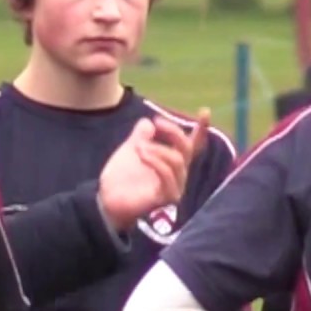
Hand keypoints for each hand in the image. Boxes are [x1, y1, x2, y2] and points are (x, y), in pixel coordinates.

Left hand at [98, 114, 205, 230]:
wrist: (106, 199)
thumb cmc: (120, 178)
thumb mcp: (130, 150)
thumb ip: (140, 136)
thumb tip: (147, 121)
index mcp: (171, 162)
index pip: (191, 145)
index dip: (200, 130)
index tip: (204, 111)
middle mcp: (177, 175)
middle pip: (186, 149)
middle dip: (174, 132)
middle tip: (157, 123)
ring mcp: (174, 187)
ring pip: (177, 161)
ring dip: (158, 149)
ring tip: (139, 147)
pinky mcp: (166, 198)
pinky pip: (167, 175)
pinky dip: (155, 161)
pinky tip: (141, 154)